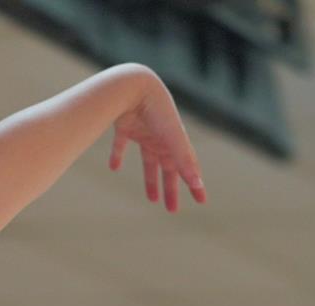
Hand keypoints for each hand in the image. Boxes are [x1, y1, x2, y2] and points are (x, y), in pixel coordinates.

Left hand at [107, 68, 205, 212]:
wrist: (134, 86)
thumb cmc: (158, 112)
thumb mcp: (173, 139)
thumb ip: (185, 162)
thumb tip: (198, 185)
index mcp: (175, 141)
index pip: (187, 168)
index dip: (194, 185)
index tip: (201, 201)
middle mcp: (161, 138)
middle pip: (167, 169)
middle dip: (170, 189)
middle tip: (172, 209)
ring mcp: (144, 133)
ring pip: (148, 161)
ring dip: (150, 179)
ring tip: (151, 199)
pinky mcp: (125, 127)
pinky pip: (120, 145)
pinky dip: (117, 156)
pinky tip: (113, 168)